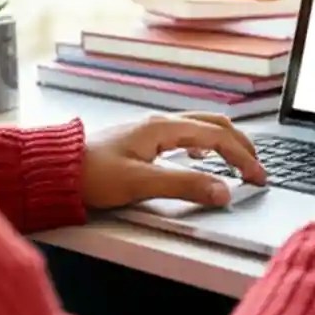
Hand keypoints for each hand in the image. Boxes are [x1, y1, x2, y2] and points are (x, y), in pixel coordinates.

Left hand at [80, 112, 266, 208]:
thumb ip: (184, 185)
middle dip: (241, 144)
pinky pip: (187, 133)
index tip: (258, 177)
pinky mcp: (144, 139)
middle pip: (215, 124)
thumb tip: (222, 191)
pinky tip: (204, 155)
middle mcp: (161, 123)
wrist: (56, 170)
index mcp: (163, 127)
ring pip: (202, 125)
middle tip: (257, 168)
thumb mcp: (141, 183)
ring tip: (239, 160)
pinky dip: (207, 143)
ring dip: (226, 141)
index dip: (243, 157)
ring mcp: (152, 129)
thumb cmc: (92, 174)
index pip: (218, 136)